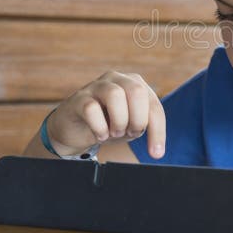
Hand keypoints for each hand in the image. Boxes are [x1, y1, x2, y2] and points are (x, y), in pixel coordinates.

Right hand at [46, 71, 165, 158]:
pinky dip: (99, 127)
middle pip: (137, 91)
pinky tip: (100, 134)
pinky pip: (91, 108)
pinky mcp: (79, 98)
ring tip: (114, 132)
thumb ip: (143, 126)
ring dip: (119, 121)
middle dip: (138, 118)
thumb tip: (157, 146)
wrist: (74, 130)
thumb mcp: (130, 126)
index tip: (156, 153)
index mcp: (135, 84)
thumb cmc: (107, 125)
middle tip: (130, 133)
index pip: (153, 105)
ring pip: (115, 95)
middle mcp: (117, 79)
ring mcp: (96, 86)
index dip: (158, 130)